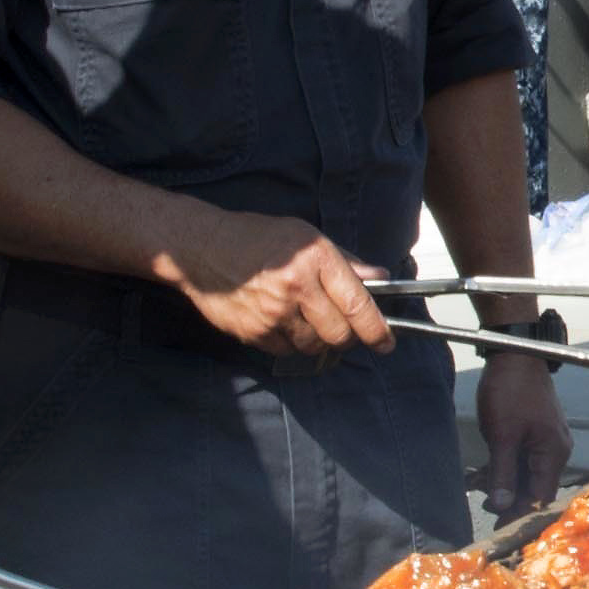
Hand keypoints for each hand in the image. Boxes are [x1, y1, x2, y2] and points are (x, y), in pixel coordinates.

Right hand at [160, 203, 390, 354]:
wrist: (202, 248)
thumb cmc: (258, 238)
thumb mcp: (306, 237)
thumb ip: (345, 262)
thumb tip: (380, 279)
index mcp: (315, 259)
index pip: (357, 305)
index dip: (377, 330)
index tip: (387, 342)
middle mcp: (296, 288)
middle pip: (338, 334)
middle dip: (347, 337)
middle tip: (344, 329)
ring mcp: (273, 313)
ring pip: (313, 346)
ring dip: (317, 340)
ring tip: (306, 318)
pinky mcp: (253, 332)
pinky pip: (286, 351)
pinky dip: (291, 342)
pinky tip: (281, 320)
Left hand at [475, 352, 573, 513]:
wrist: (515, 354)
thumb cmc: (510, 392)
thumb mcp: (502, 435)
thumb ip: (503, 474)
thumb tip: (502, 506)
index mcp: (553, 453)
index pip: (540, 497)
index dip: (519, 514)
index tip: (496, 527)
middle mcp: (556, 450)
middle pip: (535, 488)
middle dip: (510, 500)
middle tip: (484, 509)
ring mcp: (546, 441)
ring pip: (526, 474)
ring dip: (503, 484)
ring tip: (477, 487)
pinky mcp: (535, 433)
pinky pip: (522, 459)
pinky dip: (504, 468)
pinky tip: (482, 472)